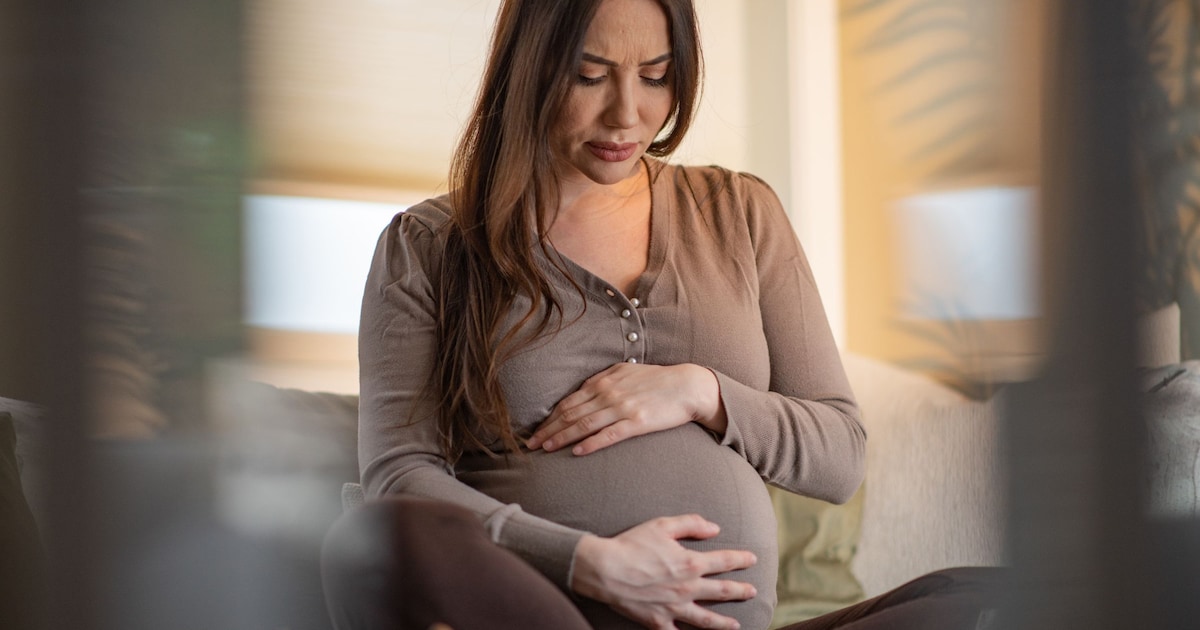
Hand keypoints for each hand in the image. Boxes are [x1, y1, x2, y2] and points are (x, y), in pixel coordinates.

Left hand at [526, 362, 726, 454]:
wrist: (687, 386)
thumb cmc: (656, 379)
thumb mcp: (625, 371)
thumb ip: (603, 380)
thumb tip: (584, 388)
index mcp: (603, 381)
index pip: (568, 402)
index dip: (549, 418)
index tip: (535, 431)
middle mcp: (608, 393)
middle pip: (570, 414)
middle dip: (548, 429)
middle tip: (530, 444)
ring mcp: (622, 408)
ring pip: (584, 424)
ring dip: (562, 437)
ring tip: (546, 449)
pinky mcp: (637, 422)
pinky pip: (609, 435)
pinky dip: (591, 443)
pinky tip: (577, 452)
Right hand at [570, 515, 757, 629]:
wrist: (604, 569)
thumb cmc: (632, 544)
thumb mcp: (662, 525)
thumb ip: (691, 524)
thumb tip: (714, 528)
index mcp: (690, 563)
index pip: (724, 561)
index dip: (740, 560)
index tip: (752, 559)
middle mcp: (687, 588)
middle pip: (722, 592)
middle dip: (740, 591)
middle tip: (753, 592)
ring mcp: (674, 608)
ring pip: (706, 620)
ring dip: (724, 623)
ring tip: (736, 625)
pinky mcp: (658, 621)